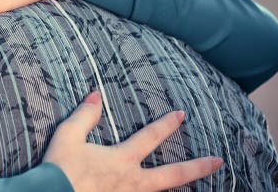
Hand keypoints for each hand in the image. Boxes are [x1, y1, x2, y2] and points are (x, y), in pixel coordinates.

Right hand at [43, 91, 222, 191]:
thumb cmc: (59, 169)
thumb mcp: (68, 135)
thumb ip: (85, 115)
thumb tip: (96, 94)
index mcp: (122, 159)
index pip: (151, 137)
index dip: (167, 124)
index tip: (182, 114)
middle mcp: (132, 181)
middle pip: (173, 175)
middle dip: (197, 167)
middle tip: (218, 161)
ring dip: (180, 186)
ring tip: (195, 184)